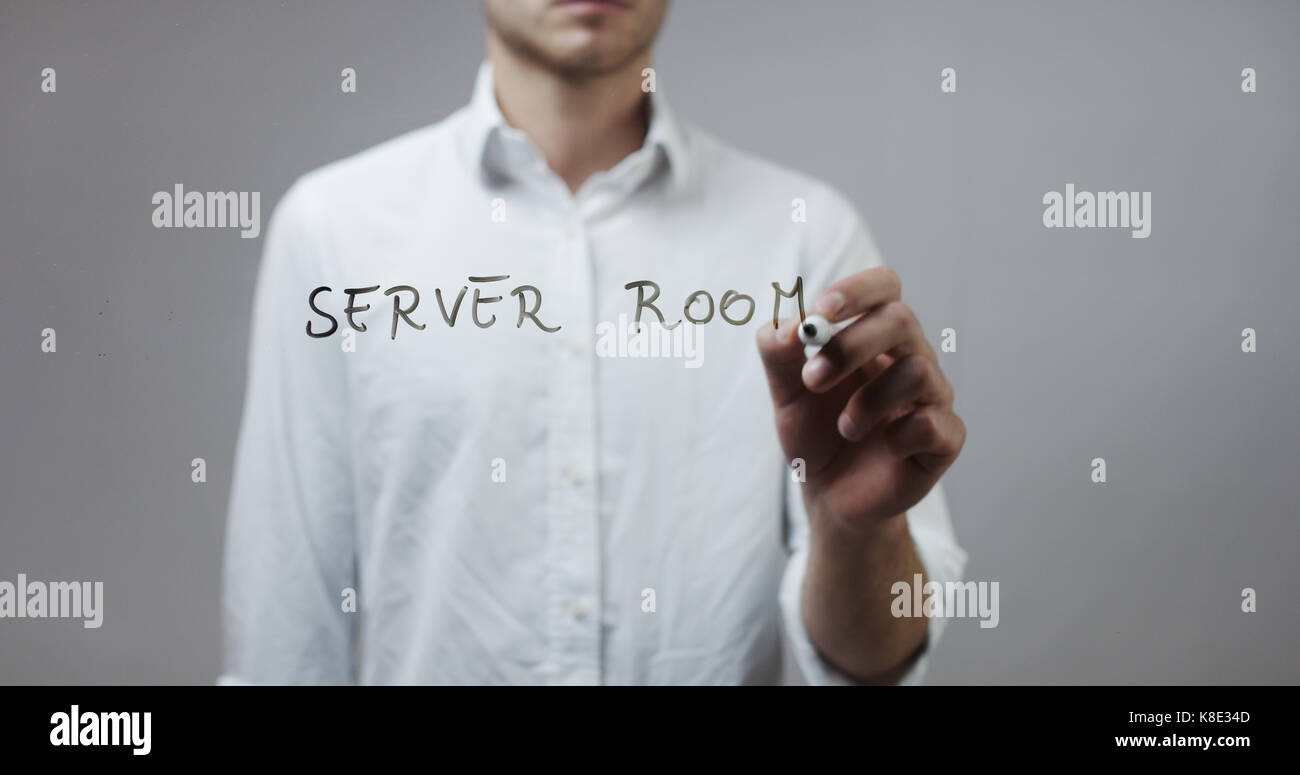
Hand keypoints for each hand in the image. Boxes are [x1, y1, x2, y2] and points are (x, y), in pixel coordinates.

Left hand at [756, 267, 964, 531]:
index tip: (819, 312)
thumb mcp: (785, 393)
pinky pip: (932, 423)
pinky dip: (898, 436)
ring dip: (868, 401)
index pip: (883, 287)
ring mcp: (933, 396)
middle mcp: (910, 357)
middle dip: (851, 346)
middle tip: (811, 379)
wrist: (830, 496)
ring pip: (917, 370)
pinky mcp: (945, 438)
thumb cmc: (815, 433)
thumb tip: (788, 326)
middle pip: (900, 319)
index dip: (856, 291)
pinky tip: (883, 447)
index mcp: (874, 336)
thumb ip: (778, 354)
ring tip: (844, 428)